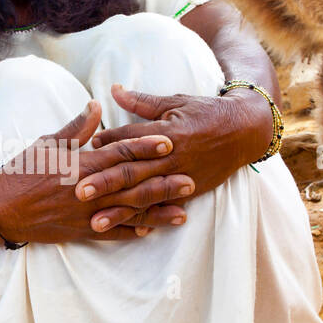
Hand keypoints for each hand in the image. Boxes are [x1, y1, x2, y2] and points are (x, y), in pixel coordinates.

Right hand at [0, 100, 197, 242]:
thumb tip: (97, 105)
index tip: (168, 140)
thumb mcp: (47, 144)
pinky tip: (151, 228)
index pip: (119, 154)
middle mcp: (87, 191)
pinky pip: (112, 232)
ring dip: (156, 210)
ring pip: (128, 212)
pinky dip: (132, 230)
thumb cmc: (22, 171)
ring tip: (182, 209)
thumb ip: (76, 127)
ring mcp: (86, 214)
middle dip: (162, 182)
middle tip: (190, 178)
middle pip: (132, 185)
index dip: (145, 146)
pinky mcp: (82, 231)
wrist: (1, 209)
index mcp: (80, 165)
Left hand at [84, 84, 273, 229]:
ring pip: (145, 196)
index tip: (83, 149)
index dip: (106, 143)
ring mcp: (181, 177)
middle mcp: (172, 157)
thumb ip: (141, 101)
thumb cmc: (206, 112)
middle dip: (104, 183)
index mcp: (166, 132)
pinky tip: (131, 231)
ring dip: (120, 210)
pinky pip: (166, 207)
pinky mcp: (190, 190)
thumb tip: (113, 91)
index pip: (130, 139)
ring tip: (95, 222)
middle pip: (132, 171)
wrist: (245, 131)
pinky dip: (149, 219)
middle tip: (78, 192)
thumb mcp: (174, 102)